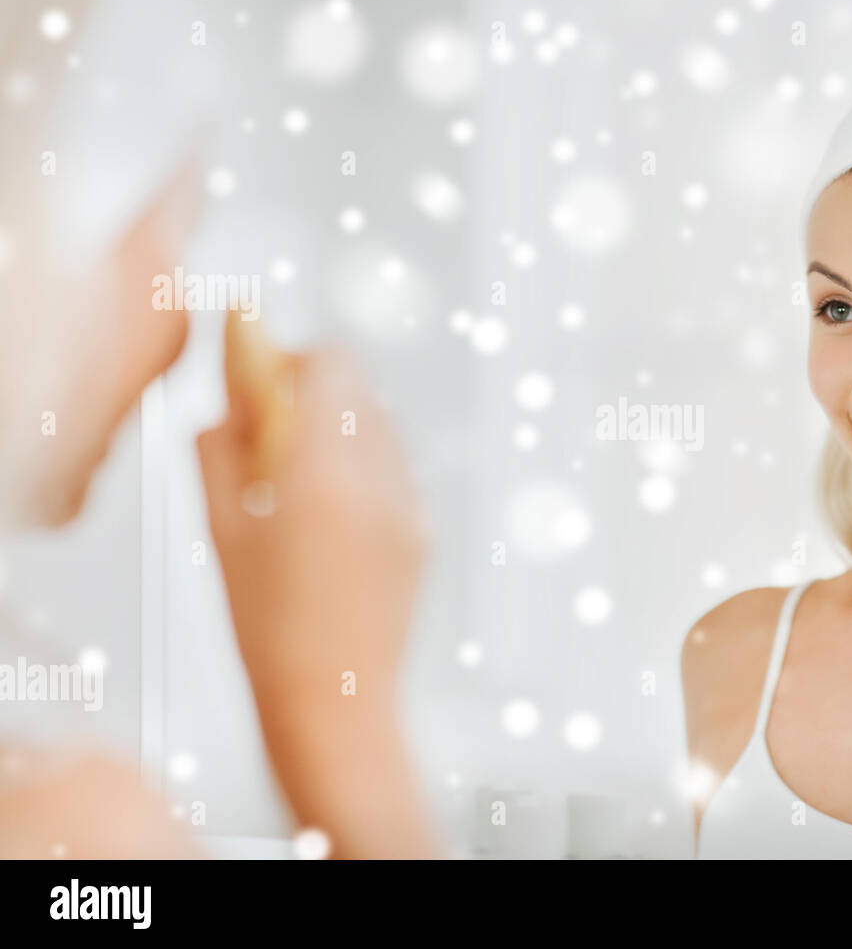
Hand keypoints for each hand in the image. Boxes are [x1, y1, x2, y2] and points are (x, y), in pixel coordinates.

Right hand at [197, 345, 436, 856]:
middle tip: (271, 426)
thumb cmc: (266, 627)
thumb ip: (217, 452)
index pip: (330, 365)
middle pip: (359, 387)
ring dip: (342, 425)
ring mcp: (411, 505)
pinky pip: (396, 469)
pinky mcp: (425, 531)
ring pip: (381, 425)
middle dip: (314, 390)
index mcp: (324, 474)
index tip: (260, 374)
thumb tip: (222, 403)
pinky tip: (331, 515)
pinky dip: (364, 466)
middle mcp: (380, 480)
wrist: (335, 702)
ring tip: (299, 477)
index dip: (291, 357)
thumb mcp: (220, 533)